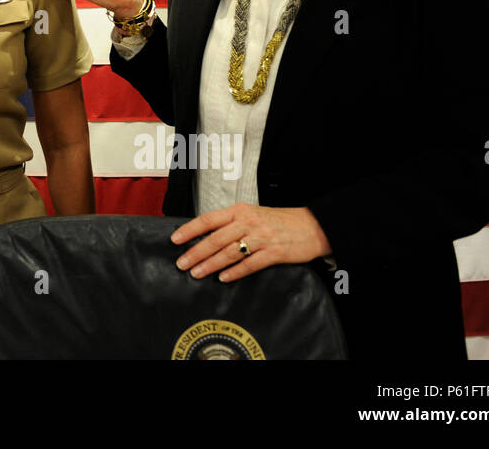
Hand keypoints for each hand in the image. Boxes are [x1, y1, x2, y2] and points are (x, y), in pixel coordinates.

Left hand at [172, 204, 331, 281]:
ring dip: (210, 264)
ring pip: (229, 252)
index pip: (208, 219)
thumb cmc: (280, 220)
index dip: (190, 230)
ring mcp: (260, 238)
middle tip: (182, 263)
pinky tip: (223, 277)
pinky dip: (235, 272)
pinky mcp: (273, 253)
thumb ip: (230, 222)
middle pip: (215, 239)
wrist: (312, 226)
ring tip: (197, 273)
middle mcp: (248, 222)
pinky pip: (249, 264)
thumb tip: (205, 234)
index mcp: (240, 211)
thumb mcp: (252, 214)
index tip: (175, 239)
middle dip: (195, 252)